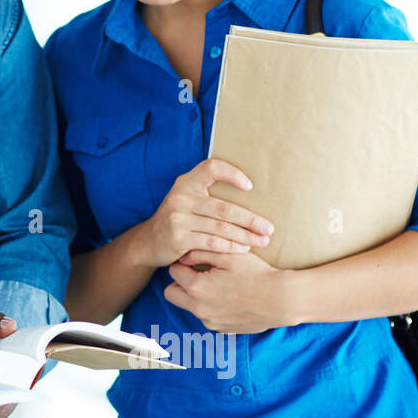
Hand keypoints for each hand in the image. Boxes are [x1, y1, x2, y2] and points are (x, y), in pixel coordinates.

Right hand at [138, 158, 274, 268]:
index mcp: (185, 183)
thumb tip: (247, 189)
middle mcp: (180, 198)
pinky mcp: (178, 239)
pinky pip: (212, 243)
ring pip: (221, 228)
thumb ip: (206, 192)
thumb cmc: (178, 219)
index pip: (210, 168)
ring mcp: (177, 219)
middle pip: (223, 208)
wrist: (148, 242)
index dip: (231, 173)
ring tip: (262, 240)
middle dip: (250, 220)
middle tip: (269, 228)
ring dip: (245, 236)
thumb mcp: (186, 199)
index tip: (250, 187)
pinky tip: (244, 249)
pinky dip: (231, 247)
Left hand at [164, 248, 298, 332]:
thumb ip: (201, 252)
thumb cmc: (257, 273)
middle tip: (197, 273)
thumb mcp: (229, 255)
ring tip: (218, 285)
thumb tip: (183, 256)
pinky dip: (211, 308)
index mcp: (197, 287)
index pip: (173, 271)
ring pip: (189, 306)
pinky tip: (229, 298)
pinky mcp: (221, 330)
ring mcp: (210, 321)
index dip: (183, 263)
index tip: (194, 260)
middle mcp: (198, 308)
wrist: (283, 300)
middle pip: (171, 293)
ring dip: (196, 296)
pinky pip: (206, 317)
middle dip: (180, 282)